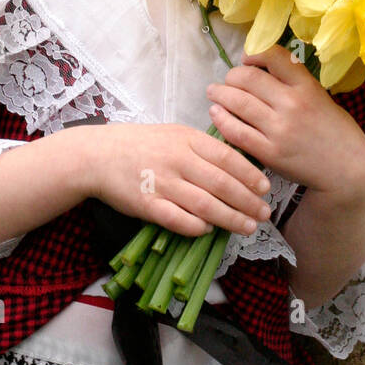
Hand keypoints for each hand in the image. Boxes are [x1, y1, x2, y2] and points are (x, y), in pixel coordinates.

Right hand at [79, 121, 273, 238]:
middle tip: (264, 213)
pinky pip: (178, 220)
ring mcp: (161, 183)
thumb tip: (236, 164)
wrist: (98, 155)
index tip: (266, 188)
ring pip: (205, 205)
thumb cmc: (140, 144)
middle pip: (222, 184)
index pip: (227, 158)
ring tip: (247, 226)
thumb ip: (202, 146)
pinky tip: (209, 231)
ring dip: (230, 218)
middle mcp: (177, 160)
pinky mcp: (147, 205)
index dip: (250, 175)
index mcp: (186, 140)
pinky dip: (197, 227)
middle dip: (247, 201)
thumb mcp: (173, 133)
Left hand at [205, 45, 364, 208]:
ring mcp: (280, 129)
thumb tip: (259, 66)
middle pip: (248, 78)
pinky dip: (222, 119)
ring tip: (213, 92)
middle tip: (226, 80)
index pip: (274, 56)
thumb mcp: (320, 97)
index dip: (254, 53)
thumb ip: (294, 82)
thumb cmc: (333, 130)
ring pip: (238, 102)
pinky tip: (216, 113)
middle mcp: (292, 104)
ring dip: (220, 94)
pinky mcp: (270, 153)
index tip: (246, 59)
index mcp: (307, 86)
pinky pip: (237, 132)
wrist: (346, 169)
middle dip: (231, 76)